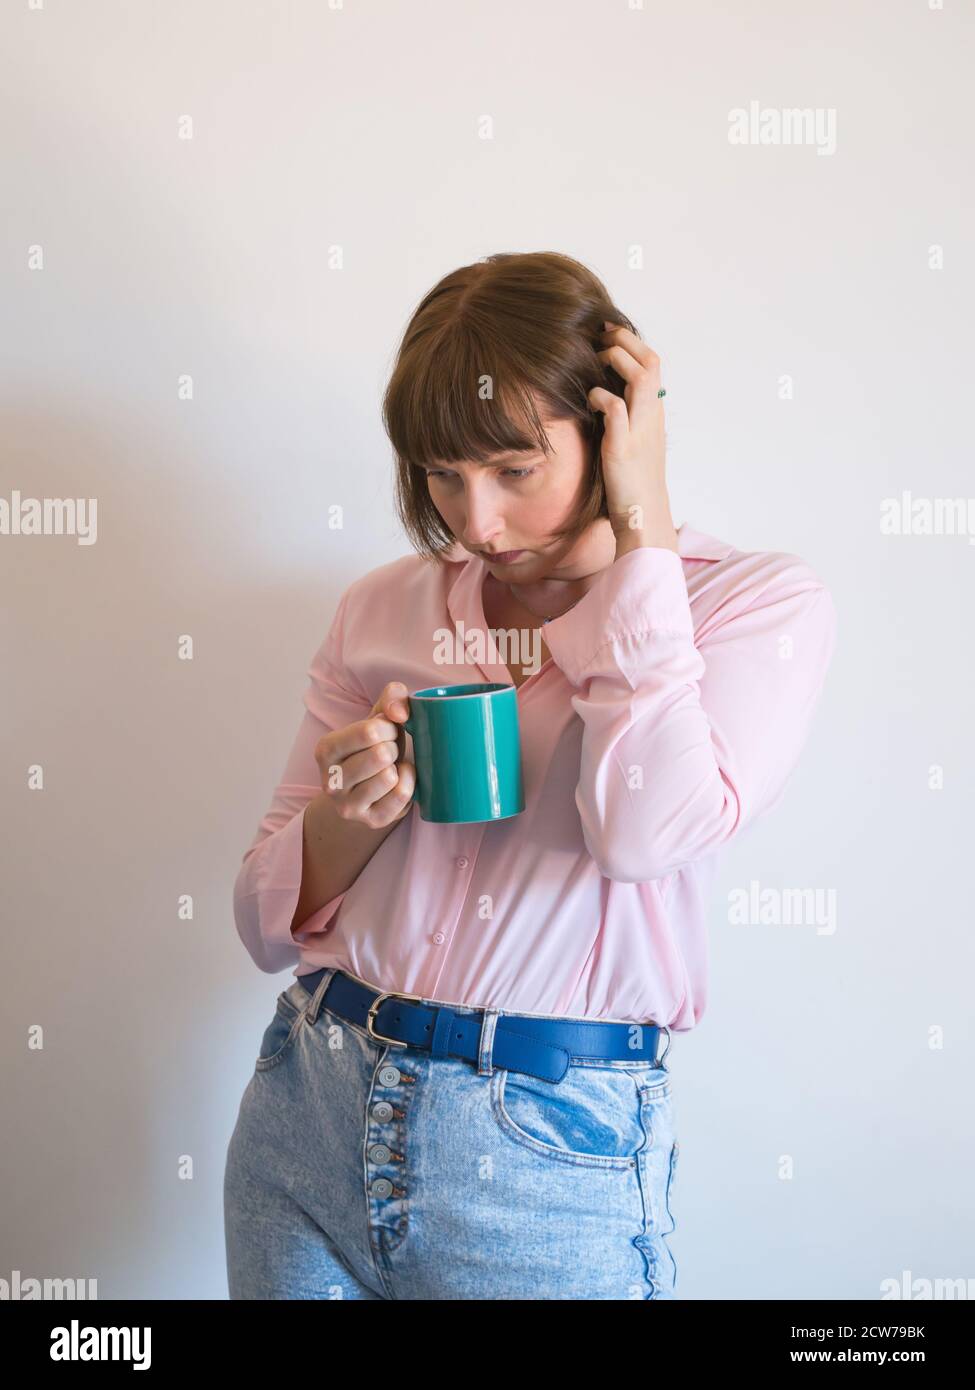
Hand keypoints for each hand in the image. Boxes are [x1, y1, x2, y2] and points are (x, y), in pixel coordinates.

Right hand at [313, 681, 415, 828]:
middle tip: (388, 751)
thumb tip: (400, 712)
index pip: (369, 731)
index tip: (387, 730)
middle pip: (381, 755)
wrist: (368, 789)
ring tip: (391, 767)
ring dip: (399, 767)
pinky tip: (400, 781)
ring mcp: (348, 806)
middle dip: (393, 747)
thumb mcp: (379, 717)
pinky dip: (409, 784)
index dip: (389, 727)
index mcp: (325, 750)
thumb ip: (391, 697)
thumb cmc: (376, 746)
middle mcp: (330, 782)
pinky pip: (402, 796)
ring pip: (390, 778)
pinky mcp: (371, 821)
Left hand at [589, 322, 677, 555]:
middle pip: (650, 362)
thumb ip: (626, 417)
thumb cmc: (633, 481)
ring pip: (641, 378)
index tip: (609, 334)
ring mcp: (640, 430)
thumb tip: (604, 395)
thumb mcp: (634, 441)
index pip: (653, 364)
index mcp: (655, 413)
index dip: (632, 343)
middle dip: (625, 341)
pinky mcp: (622, 447)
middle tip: (600, 335)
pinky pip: (615, 409)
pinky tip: (588, 399)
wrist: (643, 516)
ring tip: (597, 358)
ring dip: (618, 360)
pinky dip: (601, 396)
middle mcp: (652, 417)